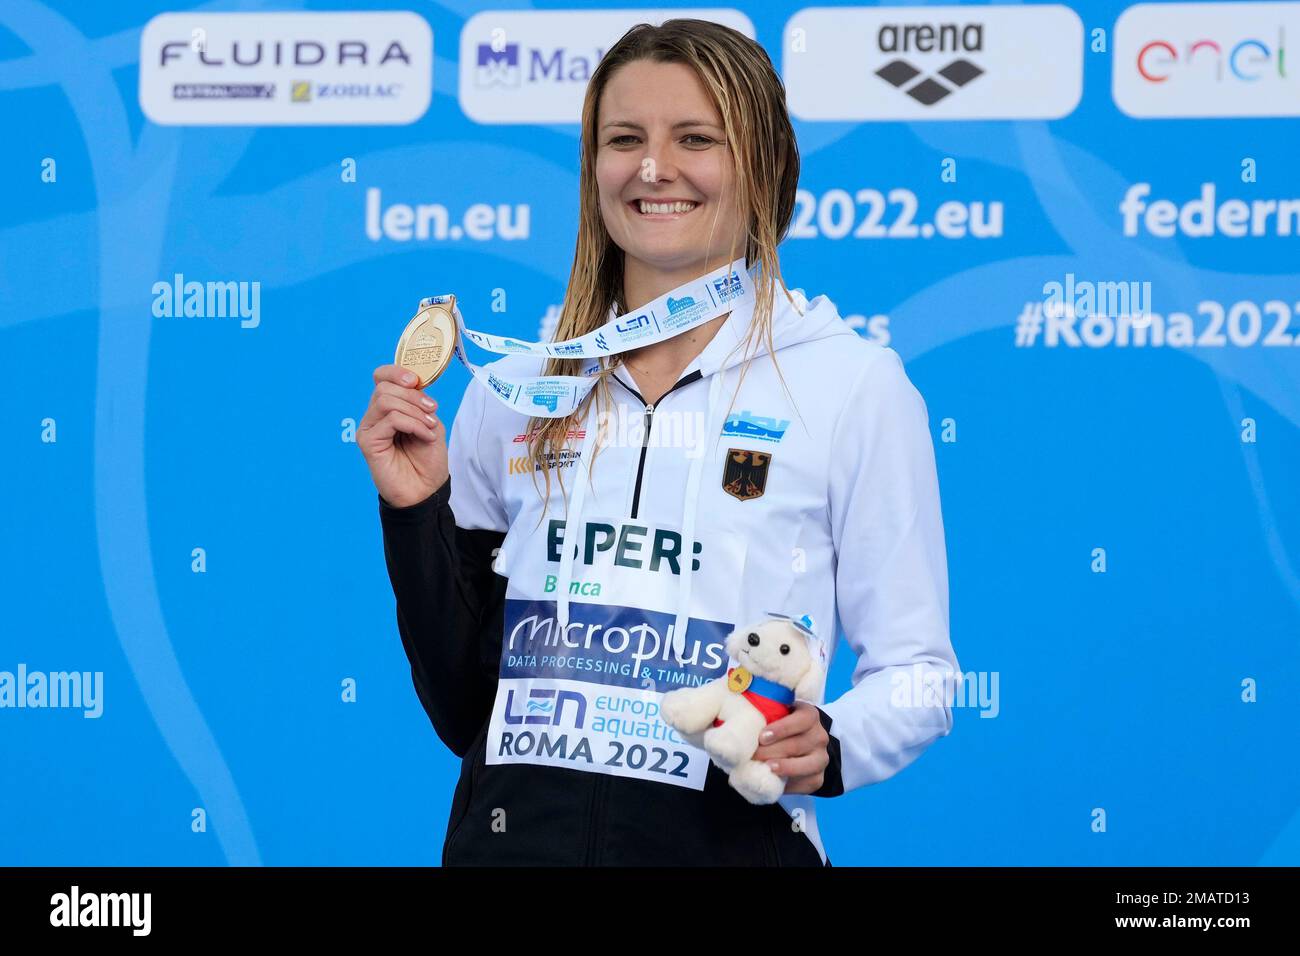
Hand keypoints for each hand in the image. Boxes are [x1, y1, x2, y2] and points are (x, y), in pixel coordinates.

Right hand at [358, 364, 448, 507]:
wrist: (426, 490)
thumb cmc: (427, 459)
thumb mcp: (430, 422)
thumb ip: (420, 402)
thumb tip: (413, 384)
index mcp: (388, 408)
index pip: (381, 377)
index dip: (397, 372)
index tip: (416, 381)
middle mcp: (374, 416)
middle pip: (384, 387)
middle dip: (414, 395)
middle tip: (432, 410)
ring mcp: (368, 429)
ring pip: (385, 400)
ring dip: (414, 411)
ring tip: (429, 427)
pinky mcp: (368, 442)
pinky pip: (390, 419)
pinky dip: (413, 424)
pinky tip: (425, 436)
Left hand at [751, 701, 829, 794]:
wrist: (806, 746)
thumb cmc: (784, 728)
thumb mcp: (779, 716)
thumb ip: (764, 717)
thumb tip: (730, 724)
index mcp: (810, 716)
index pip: (801, 720)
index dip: (782, 728)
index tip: (762, 737)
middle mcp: (819, 736)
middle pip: (797, 744)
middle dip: (772, 751)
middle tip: (753, 755)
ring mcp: (821, 758)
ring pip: (805, 765)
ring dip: (783, 767)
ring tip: (766, 768)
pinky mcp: (818, 778)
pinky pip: (805, 784)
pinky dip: (789, 785)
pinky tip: (773, 783)